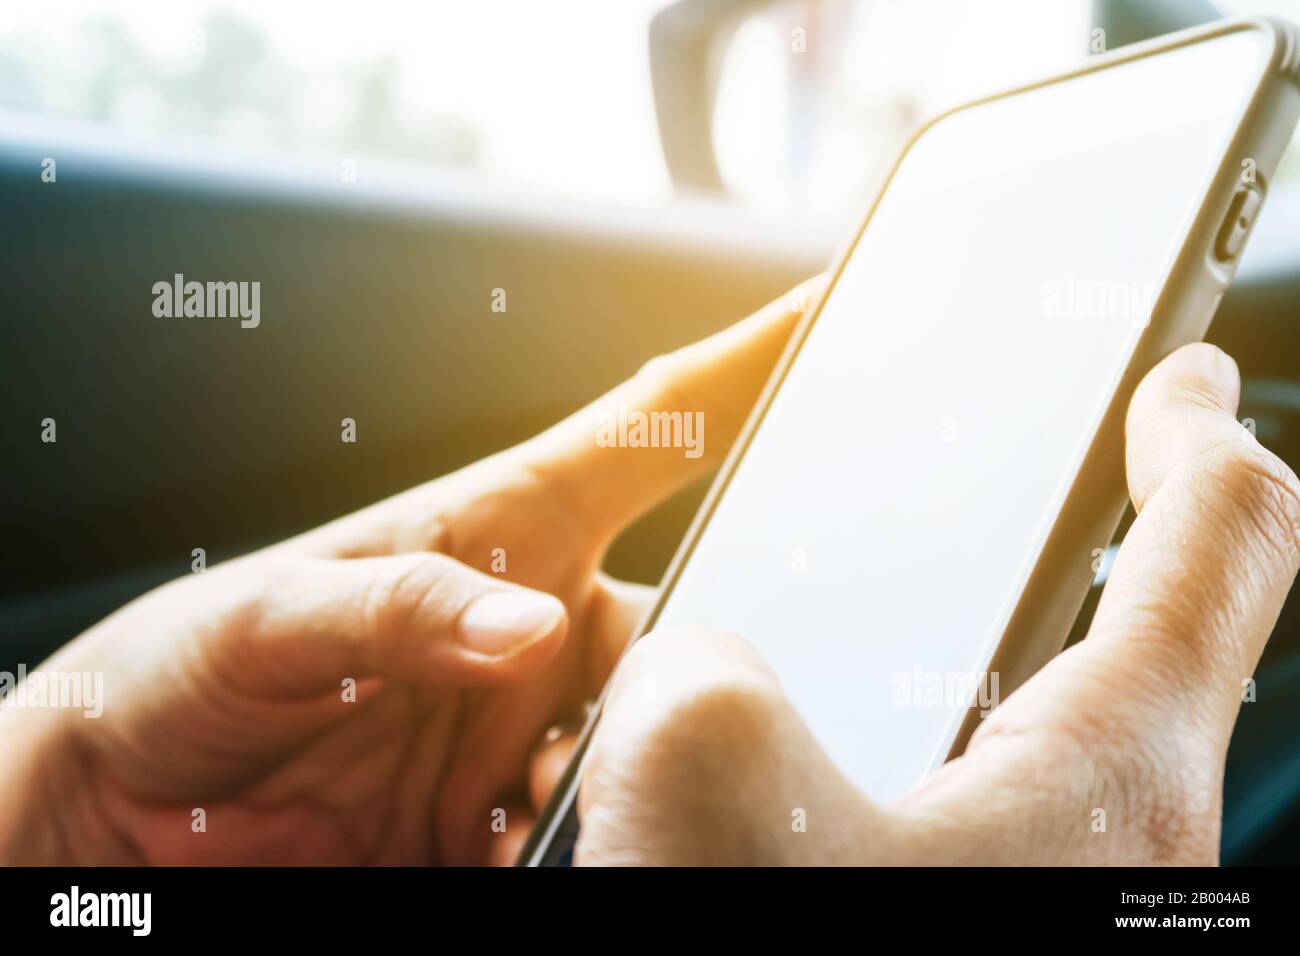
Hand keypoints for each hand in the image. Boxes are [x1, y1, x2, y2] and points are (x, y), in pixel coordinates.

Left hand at [0, 278, 822, 865]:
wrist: (128, 797)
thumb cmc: (187, 666)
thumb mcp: (271, 617)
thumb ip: (398, 609)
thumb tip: (528, 626)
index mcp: (498, 530)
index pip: (646, 430)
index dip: (742, 363)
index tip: (823, 303)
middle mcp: (532, 620)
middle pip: (678, 623)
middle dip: (699, 670)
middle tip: (674, 712)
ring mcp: (525, 718)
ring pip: (644, 737)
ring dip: (635, 775)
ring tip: (548, 800)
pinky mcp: (501, 812)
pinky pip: (586, 829)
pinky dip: (591, 845)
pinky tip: (533, 851)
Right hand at [573, 343, 1299, 864]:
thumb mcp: (706, 781)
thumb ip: (699, 669)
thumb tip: (701, 673)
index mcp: (1108, 770)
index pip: (1222, 540)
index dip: (1200, 430)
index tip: (1180, 378)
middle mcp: (1115, 835)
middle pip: (1154, 634)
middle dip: (1092, 542)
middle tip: (1037, 487)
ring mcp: (1062, 887)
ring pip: (1051, 734)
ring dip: (984, 669)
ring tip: (889, 631)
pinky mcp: (1001, 908)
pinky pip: (985, 811)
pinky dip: (924, 760)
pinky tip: (820, 772)